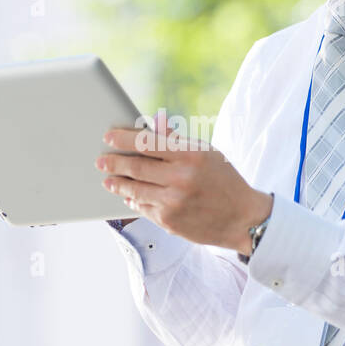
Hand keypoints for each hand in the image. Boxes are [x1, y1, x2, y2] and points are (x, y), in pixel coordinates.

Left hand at [95, 108, 272, 251]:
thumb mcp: (207, 153)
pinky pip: (143, 208)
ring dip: (118, 184)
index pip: (147, 142)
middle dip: (114, 162)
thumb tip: (153, 123)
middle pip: (135, 167)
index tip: (108, 137)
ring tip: (109, 180)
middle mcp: (180, 178)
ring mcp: (173, 202)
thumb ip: (177, 140)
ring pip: (134, 190)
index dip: (123, 139)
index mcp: (190, 155)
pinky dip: (134, 201)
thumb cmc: (224, 181)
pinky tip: (128, 196)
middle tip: (101, 160)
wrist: (243, 218)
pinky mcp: (169, 222)